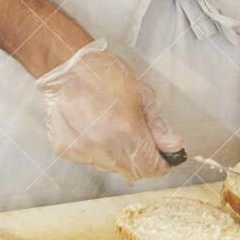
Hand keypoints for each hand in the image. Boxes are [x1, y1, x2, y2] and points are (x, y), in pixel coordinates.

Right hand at [35, 40, 183, 179]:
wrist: (66, 66)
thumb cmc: (105, 73)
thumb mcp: (142, 93)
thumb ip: (158, 125)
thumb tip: (173, 146)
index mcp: (126, 130)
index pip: (150, 168)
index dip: (161, 164)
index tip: (163, 157)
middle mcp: (103, 145)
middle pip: (131, 172)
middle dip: (142, 161)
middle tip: (141, 141)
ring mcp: (82, 149)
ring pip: (110, 168)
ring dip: (119, 156)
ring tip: (114, 128)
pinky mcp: (65, 149)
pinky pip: (89, 160)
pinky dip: (97, 150)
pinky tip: (95, 129)